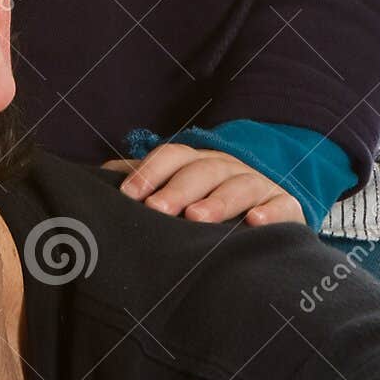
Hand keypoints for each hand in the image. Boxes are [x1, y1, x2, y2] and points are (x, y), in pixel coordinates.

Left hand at [102, 143, 304, 225]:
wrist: (262, 218)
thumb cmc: (204, 207)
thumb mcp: (173, 194)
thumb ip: (140, 185)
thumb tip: (95, 180)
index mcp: (195, 163)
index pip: (172, 156)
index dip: (150, 171)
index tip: (129, 194)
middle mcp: (225, 168)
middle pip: (201, 170)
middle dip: (177, 189)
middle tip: (157, 209)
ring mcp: (257, 185)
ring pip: (239, 185)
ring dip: (218, 200)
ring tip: (196, 217)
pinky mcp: (285, 207)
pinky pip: (282, 206)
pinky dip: (271, 213)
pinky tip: (255, 224)